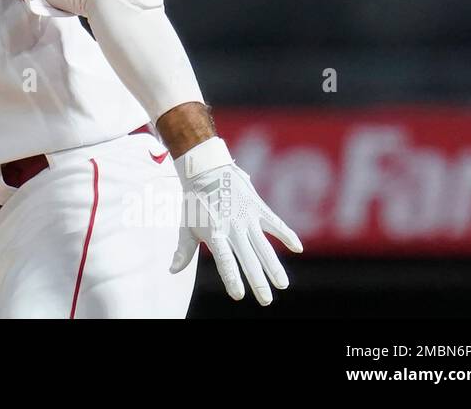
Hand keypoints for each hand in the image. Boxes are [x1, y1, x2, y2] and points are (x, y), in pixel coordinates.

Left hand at [169, 139, 302, 304]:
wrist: (206, 170)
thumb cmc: (195, 202)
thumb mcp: (186, 225)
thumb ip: (184, 250)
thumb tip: (172, 270)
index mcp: (214, 233)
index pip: (224, 260)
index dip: (231, 277)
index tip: (238, 295)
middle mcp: (232, 227)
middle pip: (247, 258)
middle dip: (258, 281)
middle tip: (266, 301)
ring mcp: (247, 217)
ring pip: (264, 246)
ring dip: (274, 266)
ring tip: (283, 285)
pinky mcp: (258, 207)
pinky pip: (275, 223)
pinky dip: (287, 234)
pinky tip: (298, 248)